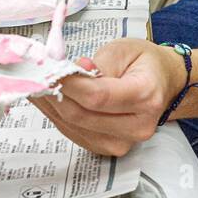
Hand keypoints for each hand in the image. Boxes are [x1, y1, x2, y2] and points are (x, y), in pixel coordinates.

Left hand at [32, 38, 186, 156]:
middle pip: (81, 115)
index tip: (47, 69)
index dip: (68, 84)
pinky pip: (73, 133)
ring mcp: (124, 142)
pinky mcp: (108, 148)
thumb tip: (73, 71)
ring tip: (37, 83)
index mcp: (146, 96)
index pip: (98, 96)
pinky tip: (49, 98)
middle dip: (53, 93)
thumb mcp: (124, 49)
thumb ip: (98, 62)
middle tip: (34, 74)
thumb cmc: (144, 64)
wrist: (162, 84)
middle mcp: (138, 125)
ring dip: (50, 105)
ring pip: (73, 126)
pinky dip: (56, 115)